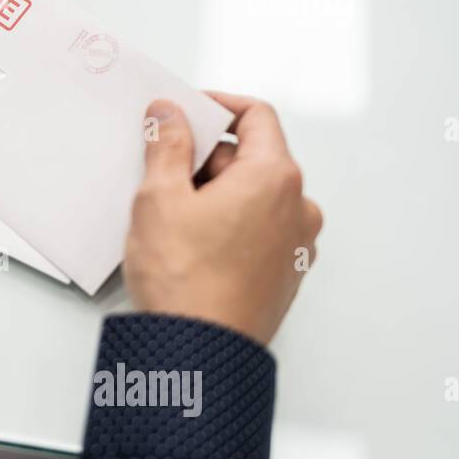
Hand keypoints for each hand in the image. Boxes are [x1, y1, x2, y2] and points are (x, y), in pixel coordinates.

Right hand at [122, 93, 322, 345]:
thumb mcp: (160, 197)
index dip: (216, 106)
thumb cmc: (185, 281)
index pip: (255, 115)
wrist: (200, 352)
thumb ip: (167, 145)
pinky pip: (257, 228)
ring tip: (172, 218)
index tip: (184, 113)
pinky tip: (190, 244)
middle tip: (161, 174)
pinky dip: (227, 223)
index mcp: (275, 177)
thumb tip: (169, 114)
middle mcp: (298, 206)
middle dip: (205, 158)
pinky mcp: (285, 272)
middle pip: (252, 157)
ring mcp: (296, 243)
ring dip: (215, 194)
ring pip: (253, 195)